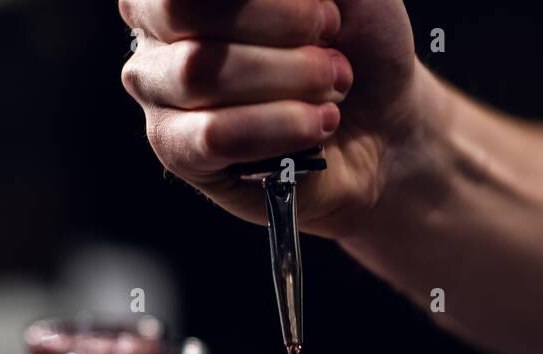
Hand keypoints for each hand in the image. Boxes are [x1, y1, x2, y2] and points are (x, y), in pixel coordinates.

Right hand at [119, 0, 434, 237]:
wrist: (384, 126)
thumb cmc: (358, 43)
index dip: (264, 0)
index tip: (321, 7)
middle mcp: (158, 27)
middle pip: (185, 10)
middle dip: (282, 25)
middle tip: (331, 41)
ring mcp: (159, 91)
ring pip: (200, 73)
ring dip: (289, 79)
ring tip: (333, 87)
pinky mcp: (177, 150)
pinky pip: (213, 136)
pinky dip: (278, 128)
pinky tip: (317, 126)